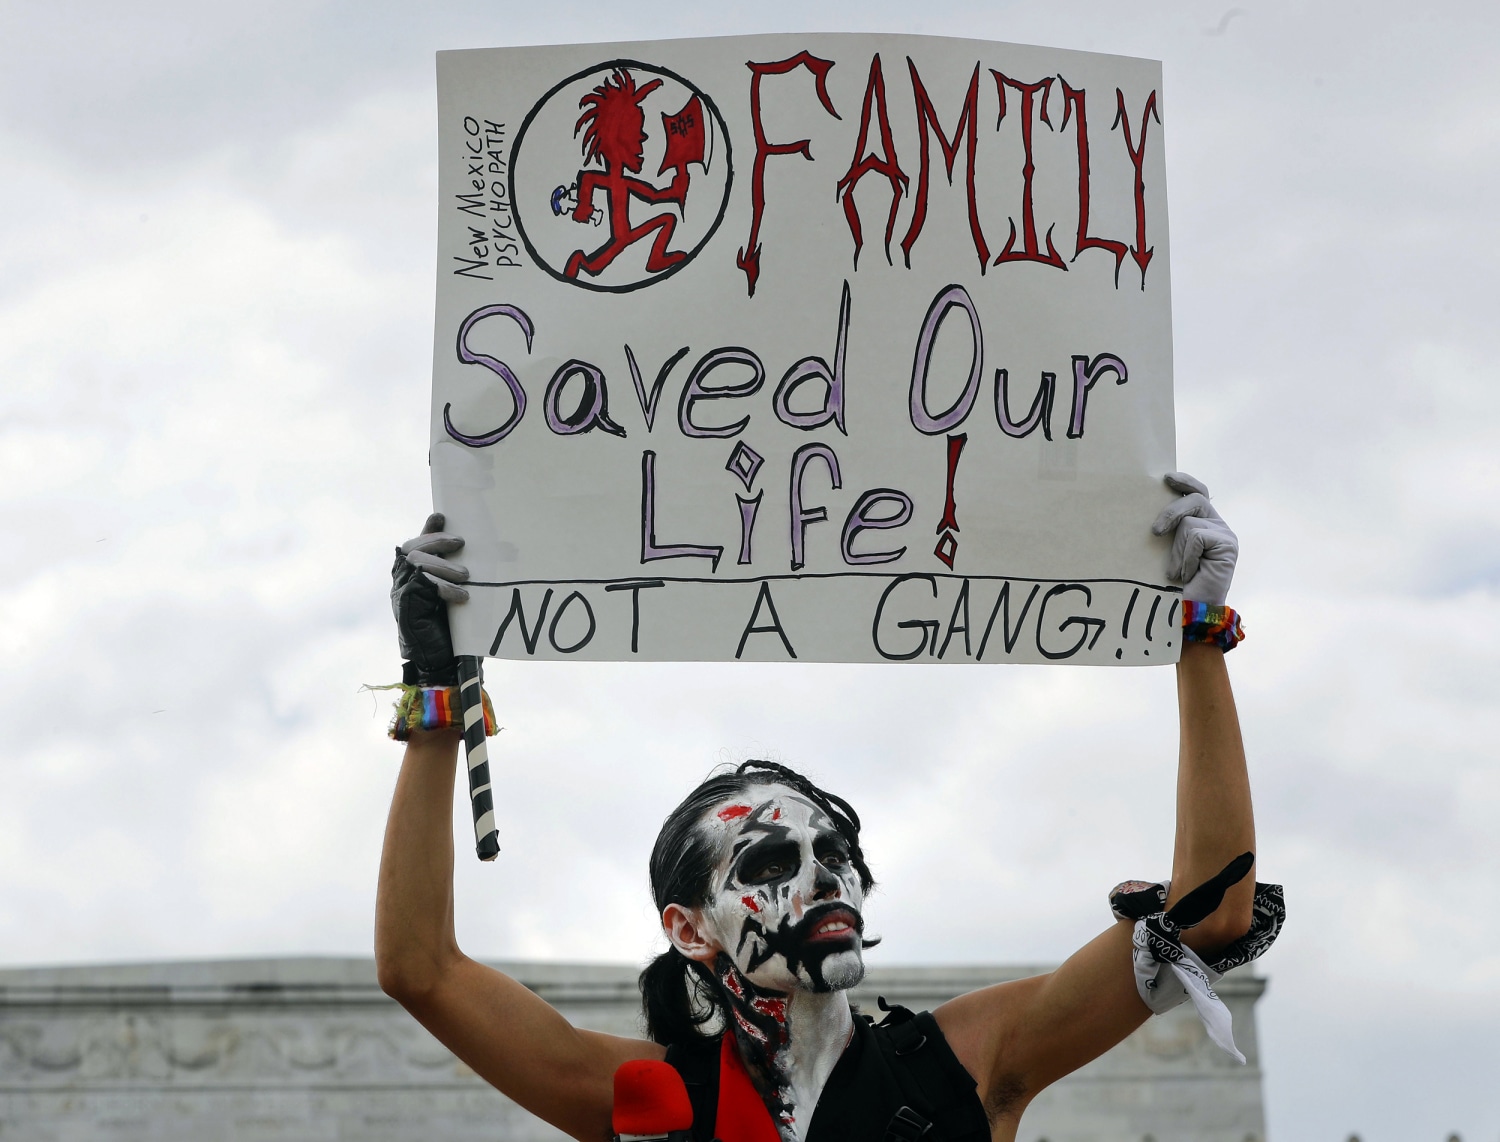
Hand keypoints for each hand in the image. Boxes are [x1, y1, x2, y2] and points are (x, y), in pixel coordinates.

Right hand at [391, 513, 469, 685]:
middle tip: (461, 542)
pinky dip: (443, 588)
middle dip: (437, 540)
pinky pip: (420, 587)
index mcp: (417, 575)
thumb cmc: (458, 631)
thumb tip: (501, 550)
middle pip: (413, 547)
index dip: (429, 529)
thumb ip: (466, 575)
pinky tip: (463, 596)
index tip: (443, 517)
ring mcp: (402, 594)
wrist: (445, 665)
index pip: (419, 544)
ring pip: (416, 563)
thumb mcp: (463, 596)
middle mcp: (405, 581)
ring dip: (443, 565)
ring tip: (467, 575)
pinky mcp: (406, 609)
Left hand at [1151, 472, 1237, 605]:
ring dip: (1178, 550)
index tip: (1166, 478)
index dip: (1185, 482)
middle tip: (1156, 532)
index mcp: (1204, 523)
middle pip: (1195, 500)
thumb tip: (1149, 507)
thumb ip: (1170, 529)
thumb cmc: (1175, 582)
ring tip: (1180, 571)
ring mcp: (1225, 534)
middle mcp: (1217, 525)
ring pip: (1190, 523)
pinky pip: (1195, 538)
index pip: (1198, 493)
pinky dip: (1187, 557)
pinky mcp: (1228, 545)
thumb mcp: (1169, 549)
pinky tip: (1190, 573)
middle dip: (1172, 512)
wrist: (1191, 609)